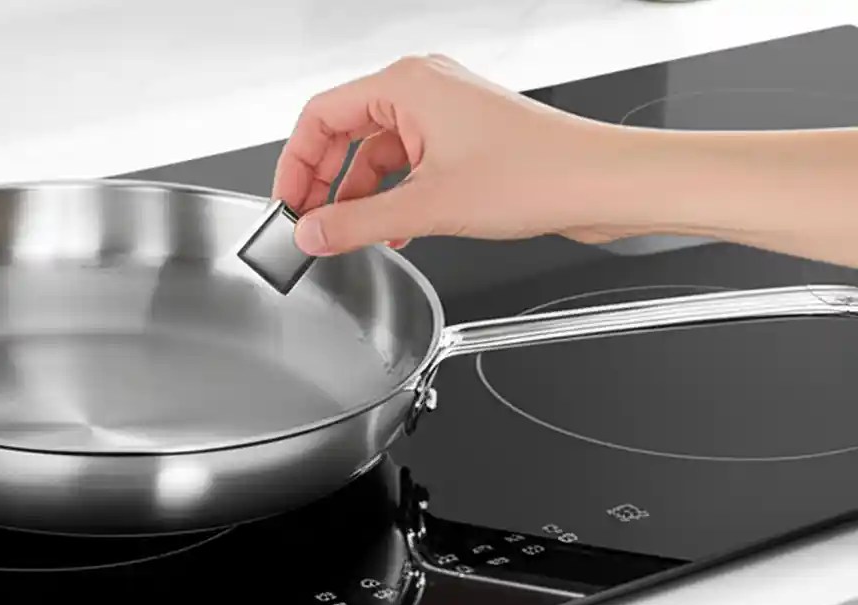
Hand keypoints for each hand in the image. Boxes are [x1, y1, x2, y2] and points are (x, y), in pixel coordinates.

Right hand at [272, 55, 619, 255]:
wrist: (599, 184)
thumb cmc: (536, 174)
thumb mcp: (427, 207)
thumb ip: (357, 223)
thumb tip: (312, 234)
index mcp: (406, 85)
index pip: (321, 116)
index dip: (295, 164)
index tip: (288, 204)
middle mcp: (423, 89)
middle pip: (344, 132)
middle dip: (325, 182)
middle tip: (311, 223)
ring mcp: (444, 112)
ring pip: (376, 153)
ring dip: (361, 196)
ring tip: (352, 236)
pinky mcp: (463, 137)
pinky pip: (407, 163)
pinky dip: (393, 196)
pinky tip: (393, 231)